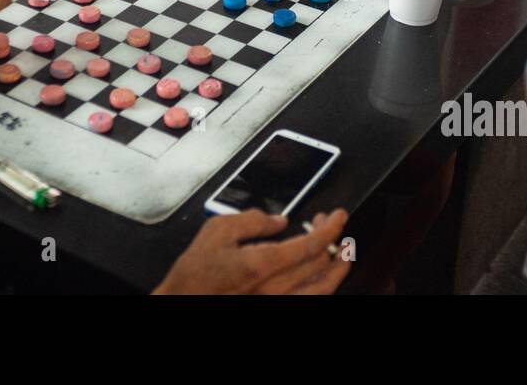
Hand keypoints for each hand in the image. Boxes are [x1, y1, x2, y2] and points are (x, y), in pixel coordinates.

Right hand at [155, 209, 349, 293]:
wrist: (181, 303)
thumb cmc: (194, 275)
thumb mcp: (216, 232)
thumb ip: (251, 219)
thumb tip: (277, 220)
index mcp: (263, 264)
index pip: (312, 245)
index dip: (331, 228)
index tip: (338, 216)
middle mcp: (275, 289)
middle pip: (320, 264)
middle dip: (332, 240)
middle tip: (329, 225)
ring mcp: (277, 303)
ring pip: (322, 289)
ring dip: (337, 270)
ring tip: (344, 255)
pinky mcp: (275, 309)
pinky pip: (308, 301)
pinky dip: (322, 289)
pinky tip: (323, 279)